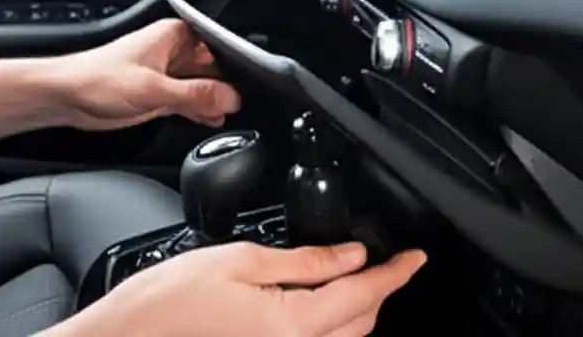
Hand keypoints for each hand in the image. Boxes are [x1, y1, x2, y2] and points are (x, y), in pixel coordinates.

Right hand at [45, 241, 426, 336]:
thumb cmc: (168, 302)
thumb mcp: (240, 260)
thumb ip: (303, 261)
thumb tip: (349, 255)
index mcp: (295, 325)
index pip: (366, 295)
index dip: (396, 273)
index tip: (414, 258)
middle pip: (361, 323)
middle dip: (377, 291)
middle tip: (380, 261)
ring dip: (353, 311)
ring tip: (348, 279)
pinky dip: (325, 327)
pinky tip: (312, 305)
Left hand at [56, 19, 240, 130]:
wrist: (66, 97)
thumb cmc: (97, 79)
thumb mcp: (153, 89)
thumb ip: (195, 94)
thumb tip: (230, 97)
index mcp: (173, 36)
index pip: (216, 44)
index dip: (233, 63)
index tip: (245, 83)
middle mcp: (171, 52)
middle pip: (211, 67)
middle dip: (224, 85)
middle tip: (237, 104)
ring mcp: (165, 74)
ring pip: (200, 85)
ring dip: (211, 100)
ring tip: (227, 114)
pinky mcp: (157, 94)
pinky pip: (187, 100)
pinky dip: (199, 109)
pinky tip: (211, 119)